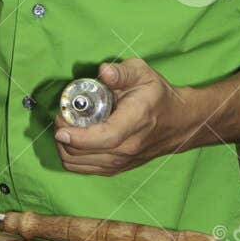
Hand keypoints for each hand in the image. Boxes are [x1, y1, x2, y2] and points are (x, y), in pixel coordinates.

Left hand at [54, 57, 192, 174]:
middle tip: (62, 115)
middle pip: (84, 152)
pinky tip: (74, 138)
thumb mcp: (142, 73)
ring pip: (79, 164)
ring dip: (64, 146)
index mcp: (135, 121)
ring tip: (67, 126)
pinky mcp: (116, 168)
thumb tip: (104, 71)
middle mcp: (128, 147)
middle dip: (63, 134)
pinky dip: (72, 156)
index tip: (61, 124)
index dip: (78, 135)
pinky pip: (84, 168)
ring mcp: (122, 161)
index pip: (105, 137)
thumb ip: (122, 72)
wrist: (178, 122)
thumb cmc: (157, 96)